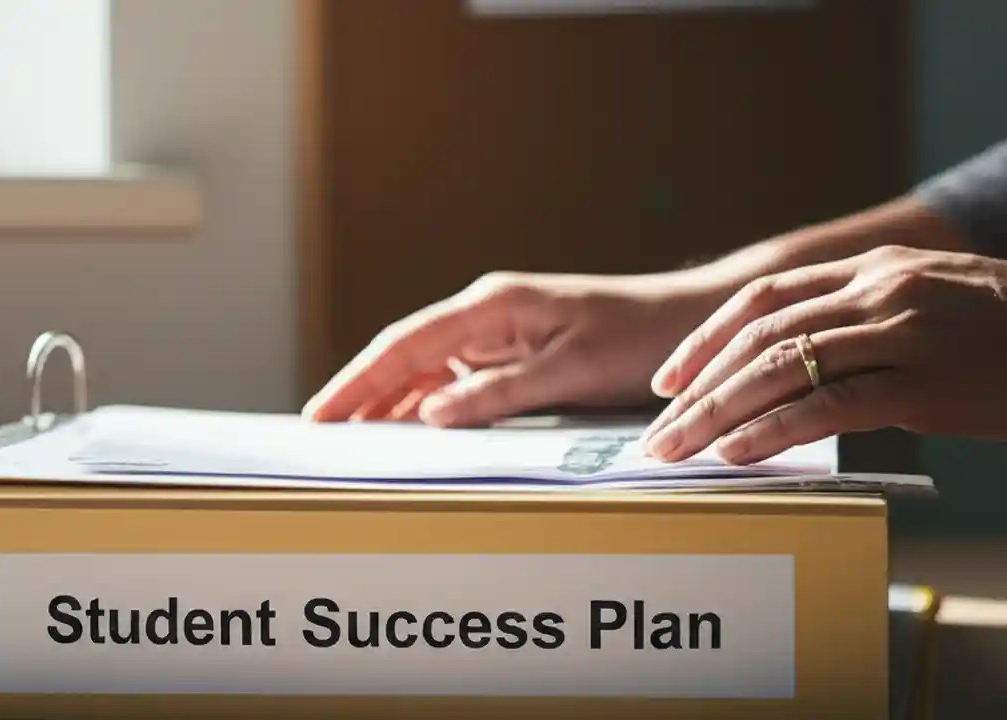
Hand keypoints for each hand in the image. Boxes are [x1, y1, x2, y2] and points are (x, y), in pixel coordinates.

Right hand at [303, 271, 721, 426]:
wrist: (688, 320)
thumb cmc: (638, 338)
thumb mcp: (571, 369)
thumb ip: (499, 391)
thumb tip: (432, 412)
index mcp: (493, 306)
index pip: (406, 343)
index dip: (359, 379)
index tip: (323, 411)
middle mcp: (487, 313)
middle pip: (405, 352)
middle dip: (361, 388)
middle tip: (319, 430)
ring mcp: (499, 331)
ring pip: (426, 366)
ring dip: (390, 397)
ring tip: (352, 434)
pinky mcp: (514, 349)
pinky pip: (456, 376)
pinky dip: (427, 400)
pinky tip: (410, 424)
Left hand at [643, 245, 1006, 463]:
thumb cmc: (1002, 337)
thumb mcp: (926, 303)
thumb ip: (858, 318)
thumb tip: (783, 364)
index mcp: (872, 268)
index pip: (763, 298)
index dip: (706, 340)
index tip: (668, 381)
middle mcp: (879, 291)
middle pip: (758, 336)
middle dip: (697, 389)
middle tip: (657, 432)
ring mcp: (903, 333)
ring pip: (781, 370)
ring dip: (718, 415)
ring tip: (678, 451)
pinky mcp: (926, 384)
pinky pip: (829, 408)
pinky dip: (773, 432)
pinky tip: (736, 456)